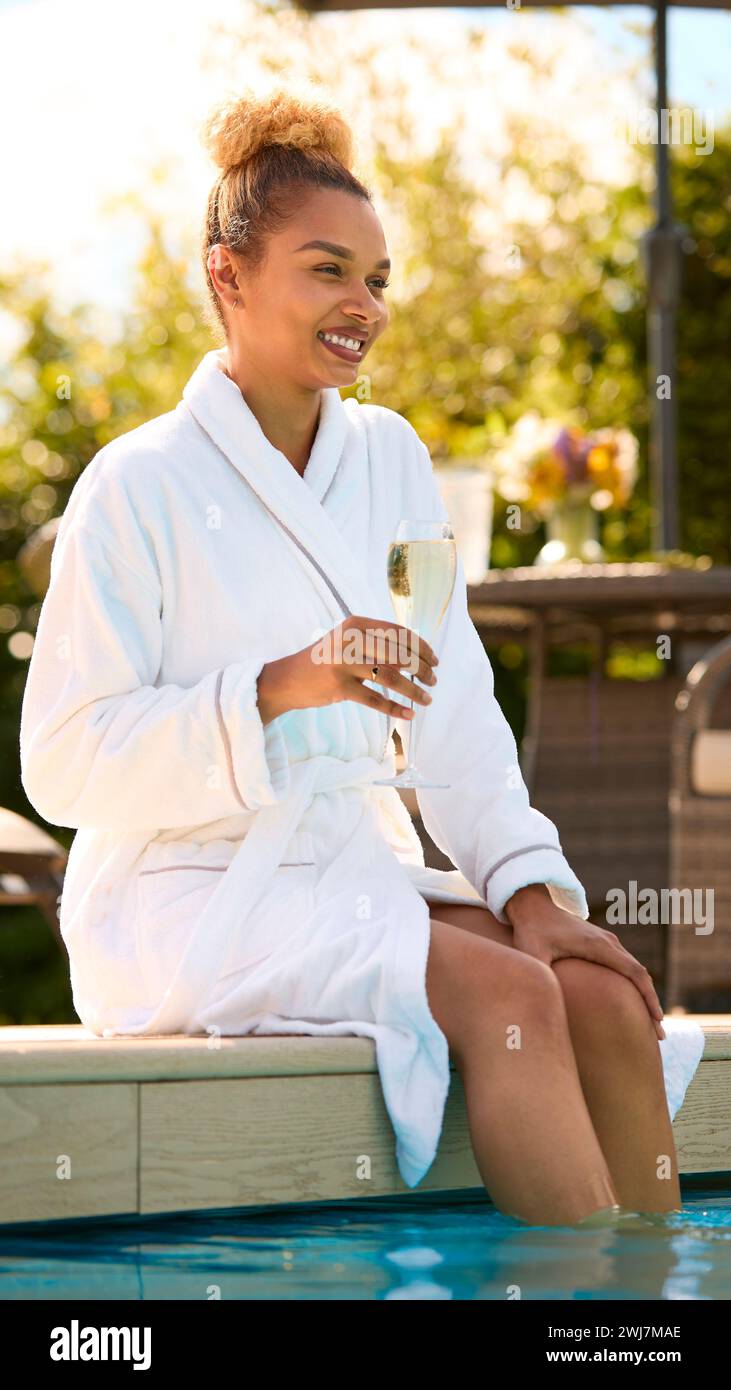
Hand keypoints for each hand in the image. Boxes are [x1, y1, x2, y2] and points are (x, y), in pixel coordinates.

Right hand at [256, 615, 438, 725]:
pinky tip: (409, 713)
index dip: (422, 647)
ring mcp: (343, 664)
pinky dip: (395, 708)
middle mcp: (350, 640)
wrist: (288, 679)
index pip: (399, 633)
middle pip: (399, 654)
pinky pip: (374, 700)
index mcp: (356, 624)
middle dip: (422, 669)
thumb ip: (376, 642)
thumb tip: (417, 654)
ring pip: (391, 677)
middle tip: (433, 681)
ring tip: (427, 698)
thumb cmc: (325, 660)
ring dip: (414, 690)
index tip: (435, 659)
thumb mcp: (348, 641)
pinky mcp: (338, 687)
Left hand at [505, 886, 665, 1040]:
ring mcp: (606, 942)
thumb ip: (538, 974)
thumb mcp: (531, 952)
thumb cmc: (531, 930)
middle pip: (641, 975)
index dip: (648, 996)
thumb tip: (540, 1000)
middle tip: (659, 1036)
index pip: (634, 972)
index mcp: (597, 946)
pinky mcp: (601, 944)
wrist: (532, 905)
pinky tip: (633, 1006)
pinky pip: (625, 967)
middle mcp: (608, 942)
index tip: (657, 1019)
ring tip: (650, 1026)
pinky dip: (634, 986)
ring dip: (645, 996)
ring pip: (635, 971)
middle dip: (651, 1004)